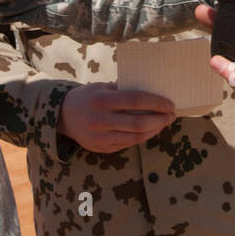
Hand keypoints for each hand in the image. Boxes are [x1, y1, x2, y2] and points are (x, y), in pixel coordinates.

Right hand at [57, 83, 175, 153]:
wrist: (63, 116)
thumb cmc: (88, 97)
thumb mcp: (102, 87)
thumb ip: (124, 90)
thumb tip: (153, 91)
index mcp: (101, 100)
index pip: (135, 101)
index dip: (156, 103)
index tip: (170, 104)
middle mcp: (101, 120)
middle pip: (139, 122)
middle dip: (160, 119)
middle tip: (171, 115)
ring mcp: (101, 137)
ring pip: (136, 137)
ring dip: (154, 130)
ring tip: (164, 122)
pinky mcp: (102, 148)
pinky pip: (128, 143)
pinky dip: (142, 136)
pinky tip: (150, 130)